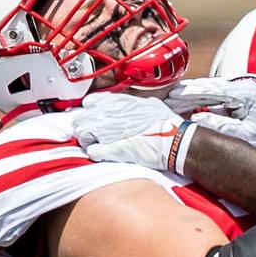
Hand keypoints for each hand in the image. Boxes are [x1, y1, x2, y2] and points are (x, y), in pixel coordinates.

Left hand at [74, 91, 193, 172]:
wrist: (174, 140)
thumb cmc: (166, 124)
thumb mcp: (150, 104)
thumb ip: (135, 103)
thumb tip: (135, 105)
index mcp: (115, 102)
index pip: (89, 103)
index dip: (92, 112)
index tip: (98, 119)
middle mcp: (105, 114)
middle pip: (81, 120)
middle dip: (87, 128)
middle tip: (98, 135)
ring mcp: (105, 132)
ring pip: (81, 135)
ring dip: (89, 141)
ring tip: (101, 145)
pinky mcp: (108, 149)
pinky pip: (91, 151)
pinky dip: (96, 153)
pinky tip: (105, 154)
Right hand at [165, 75, 255, 151]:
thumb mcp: (247, 133)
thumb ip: (222, 125)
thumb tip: (197, 119)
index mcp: (241, 94)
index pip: (208, 91)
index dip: (187, 94)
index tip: (171, 97)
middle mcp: (239, 87)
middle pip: (206, 86)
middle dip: (184, 92)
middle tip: (164, 97)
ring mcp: (239, 88)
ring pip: (209, 88)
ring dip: (191, 93)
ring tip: (171, 98)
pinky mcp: (239, 93)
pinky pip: (216, 93)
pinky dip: (201, 96)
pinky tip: (188, 101)